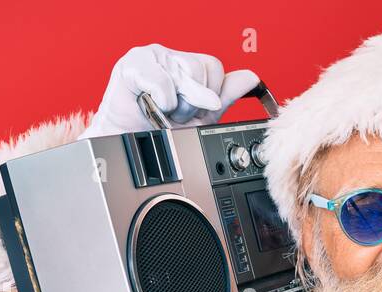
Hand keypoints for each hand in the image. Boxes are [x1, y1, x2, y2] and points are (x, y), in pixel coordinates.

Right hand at [80, 44, 259, 138]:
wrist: (129, 145)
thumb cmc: (159, 132)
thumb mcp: (201, 118)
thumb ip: (227, 96)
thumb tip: (251, 78)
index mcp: (186, 66)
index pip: (215, 68)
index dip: (210, 96)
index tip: (196, 112)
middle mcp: (171, 57)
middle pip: (204, 70)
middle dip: (195, 102)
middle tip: (176, 115)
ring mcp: (153, 57)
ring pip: (186, 74)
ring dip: (178, 104)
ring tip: (164, 112)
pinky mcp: (133, 63)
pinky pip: (164, 82)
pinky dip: (162, 101)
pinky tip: (152, 106)